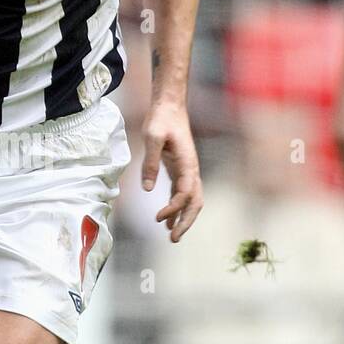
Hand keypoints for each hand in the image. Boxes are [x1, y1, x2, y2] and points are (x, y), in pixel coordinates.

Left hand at [141, 100, 203, 241]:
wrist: (169, 105)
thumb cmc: (161, 118)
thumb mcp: (151, 138)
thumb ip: (150, 163)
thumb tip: (148, 189)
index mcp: (188, 163)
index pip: (185, 193)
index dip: (173, 209)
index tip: (157, 218)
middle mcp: (192, 169)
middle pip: (195, 202)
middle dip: (186, 222)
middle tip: (173, 239)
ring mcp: (187, 170)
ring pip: (191, 200)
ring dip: (183, 218)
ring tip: (171, 236)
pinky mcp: (180, 169)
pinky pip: (182, 194)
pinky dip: (176, 208)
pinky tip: (166, 220)